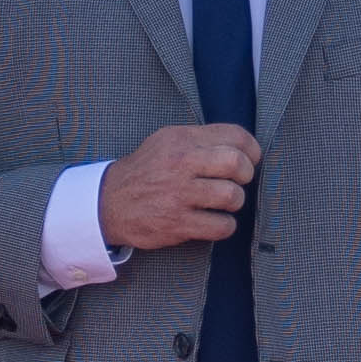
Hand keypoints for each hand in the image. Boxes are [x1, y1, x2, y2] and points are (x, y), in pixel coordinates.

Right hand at [97, 123, 260, 253]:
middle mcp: (180, 164)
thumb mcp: (165, 142)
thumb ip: (200, 140)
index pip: (234, 136)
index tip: (250, 160)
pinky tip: (214, 221)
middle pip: (236, 164)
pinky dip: (224, 225)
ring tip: (223, 203)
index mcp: (181, 139)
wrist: (108, 202)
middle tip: (237, 182)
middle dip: (246, 175)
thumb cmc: (145, 171)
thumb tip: (241, 147)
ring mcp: (179, 195)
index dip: (251, 150)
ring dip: (234, 202)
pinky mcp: (178, 224)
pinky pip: (221, 226)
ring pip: (232, 196)